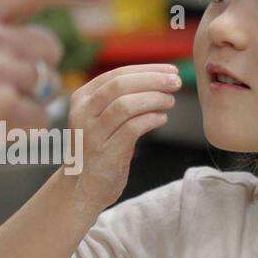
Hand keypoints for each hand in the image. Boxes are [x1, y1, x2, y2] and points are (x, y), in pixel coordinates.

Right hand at [62, 63, 182, 212]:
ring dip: (153, 99)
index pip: (116, 74)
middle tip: (175, 82)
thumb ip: (120, 98)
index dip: (147, 70)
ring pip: (125, 105)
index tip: (170, 70)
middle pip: (120, 85)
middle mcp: (83, 113)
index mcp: (82, 98)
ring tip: (170, 101)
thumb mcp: (101, 117)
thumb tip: (160, 79)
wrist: (81, 187)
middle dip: (153, 80)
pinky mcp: (105, 153)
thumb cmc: (99, 148)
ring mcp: (92, 134)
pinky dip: (151, 120)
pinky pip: (132, 128)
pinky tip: (162, 119)